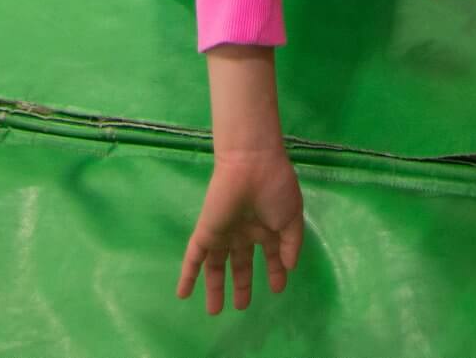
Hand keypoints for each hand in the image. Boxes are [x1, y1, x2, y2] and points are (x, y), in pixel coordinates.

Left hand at [177, 149, 303, 314]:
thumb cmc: (275, 188)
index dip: (273, 272)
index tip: (276, 289)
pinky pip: (194, 257)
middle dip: (241, 284)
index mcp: (266, 226)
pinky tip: (183, 294)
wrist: (251, 165)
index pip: (269, 255)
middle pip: (240, 263)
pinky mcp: (206, 232)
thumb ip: (291, 244)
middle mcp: (243, 231)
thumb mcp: (292, 217)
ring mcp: (223, 233)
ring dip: (215, 288)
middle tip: (242, 306)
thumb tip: (289, 268)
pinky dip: (187, 275)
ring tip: (215, 311)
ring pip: (216, 265)